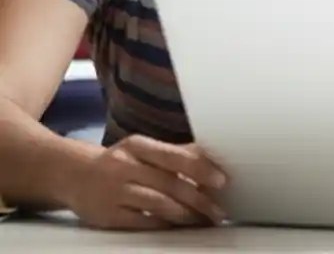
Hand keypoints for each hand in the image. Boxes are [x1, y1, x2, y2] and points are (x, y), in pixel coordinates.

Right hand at [61, 135, 228, 229]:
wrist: (72, 175)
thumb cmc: (120, 162)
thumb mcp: (144, 150)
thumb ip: (175, 154)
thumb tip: (213, 157)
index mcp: (137, 146)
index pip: (173, 156)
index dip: (200, 168)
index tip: (222, 181)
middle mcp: (124, 166)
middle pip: (169, 184)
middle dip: (199, 199)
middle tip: (219, 211)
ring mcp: (113, 191)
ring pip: (158, 204)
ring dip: (186, 214)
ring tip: (204, 220)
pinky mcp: (106, 215)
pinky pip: (142, 222)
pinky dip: (164, 225)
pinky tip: (179, 226)